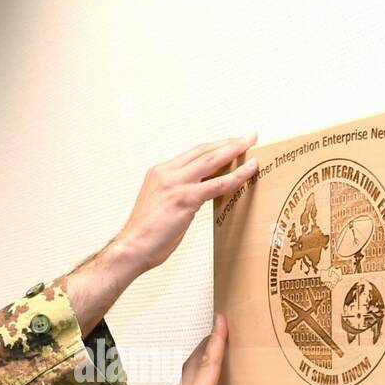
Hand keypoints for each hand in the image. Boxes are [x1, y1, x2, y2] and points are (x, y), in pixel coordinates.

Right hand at [111, 136, 259, 272]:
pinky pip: (218, 183)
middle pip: (204, 150)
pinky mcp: (184, 198)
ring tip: (252, 146)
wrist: (132, 247)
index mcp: (159, 172)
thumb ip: (177, 193)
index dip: (214, 146)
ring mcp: (175, 184)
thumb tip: (198, 192)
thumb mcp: (160, 204)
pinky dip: (237, 175)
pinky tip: (250, 170)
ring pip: (212, 160)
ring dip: (235, 151)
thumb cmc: (146, 233)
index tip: (230, 142)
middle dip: (228, 142)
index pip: (192, 153)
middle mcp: (166, 173)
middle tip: (248, 137)